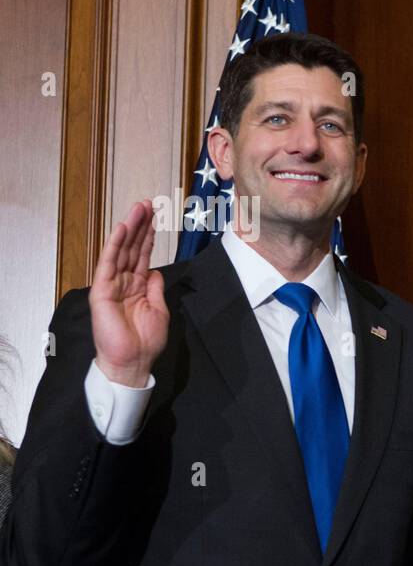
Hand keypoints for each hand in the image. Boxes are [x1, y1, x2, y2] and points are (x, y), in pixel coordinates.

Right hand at [90, 200, 168, 387]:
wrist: (133, 361)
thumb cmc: (144, 341)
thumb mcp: (158, 310)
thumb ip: (155, 288)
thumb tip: (154, 271)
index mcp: (137, 286)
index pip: (142, 255)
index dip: (148, 236)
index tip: (155, 217)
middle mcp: (123, 282)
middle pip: (132, 248)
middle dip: (140, 225)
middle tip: (146, 204)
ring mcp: (111, 285)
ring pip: (120, 250)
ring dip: (129, 228)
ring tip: (138, 209)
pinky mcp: (102, 291)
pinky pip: (108, 264)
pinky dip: (114, 245)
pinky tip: (122, 229)